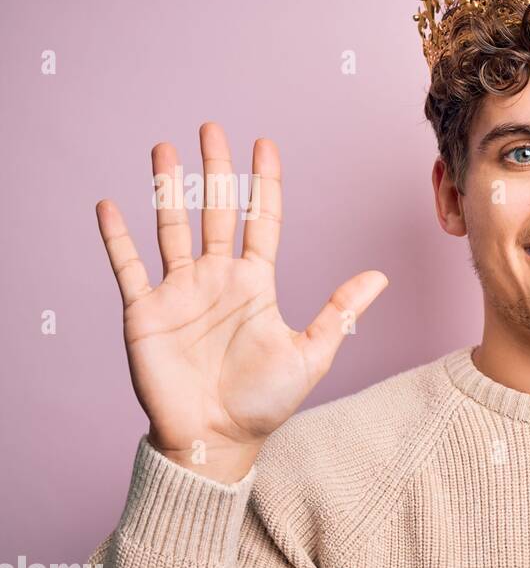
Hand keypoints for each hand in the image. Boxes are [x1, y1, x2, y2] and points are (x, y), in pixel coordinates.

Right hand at [96, 122, 387, 482]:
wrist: (218, 439)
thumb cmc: (265, 402)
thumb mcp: (311, 353)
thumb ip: (339, 312)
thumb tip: (380, 276)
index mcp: (255, 284)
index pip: (260, 220)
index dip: (262, 183)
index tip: (264, 144)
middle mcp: (216, 279)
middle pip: (214, 211)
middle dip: (215, 170)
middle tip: (213, 128)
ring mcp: (179, 292)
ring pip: (171, 227)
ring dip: (167, 189)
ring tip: (164, 149)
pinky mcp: (145, 312)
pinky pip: (128, 267)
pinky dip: (117, 237)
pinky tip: (111, 205)